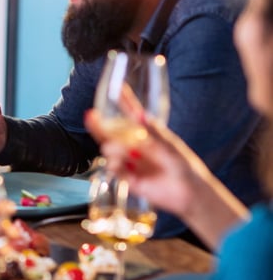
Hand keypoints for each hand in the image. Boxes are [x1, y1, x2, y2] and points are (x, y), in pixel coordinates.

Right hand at [84, 108, 205, 217]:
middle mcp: (135, 146)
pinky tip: (118, 164)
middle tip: (91, 116)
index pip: (131, 114)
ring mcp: (130, 161)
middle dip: (99, 124)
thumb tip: (140, 116)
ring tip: (120, 149)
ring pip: (109, 149)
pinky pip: (114, 169)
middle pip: (111, 132)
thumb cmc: (183, 165)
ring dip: (112, 147)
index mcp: (146, 134)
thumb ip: (154, 132)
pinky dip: (114, 164)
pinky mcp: (128, 178)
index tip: (117, 87)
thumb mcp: (170, 144)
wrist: (188, 192)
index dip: (124, 101)